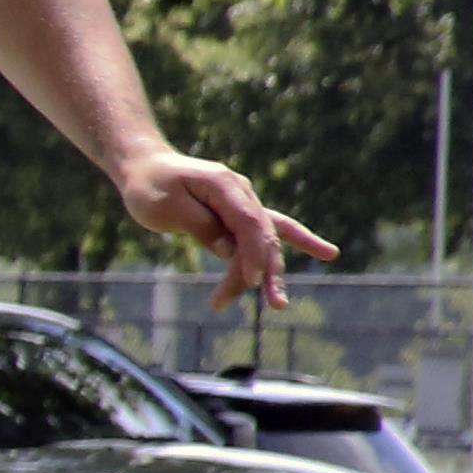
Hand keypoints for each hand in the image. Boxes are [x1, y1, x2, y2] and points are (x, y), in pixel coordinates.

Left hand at [116, 149, 334, 309]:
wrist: (145, 166)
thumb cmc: (150, 186)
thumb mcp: (167, 206)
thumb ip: (201, 226)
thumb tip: (229, 250)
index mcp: (224, 185)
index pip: (248, 222)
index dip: (254, 253)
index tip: (251, 282)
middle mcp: (240, 193)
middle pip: (263, 235)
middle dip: (269, 271)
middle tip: (278, 305)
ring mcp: (242, 203)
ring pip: (265, 240)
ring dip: (268, 273)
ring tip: (278, 305)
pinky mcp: (236, 215)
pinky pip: (264, 234)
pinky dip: (283, 250)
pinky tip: (326, 252)